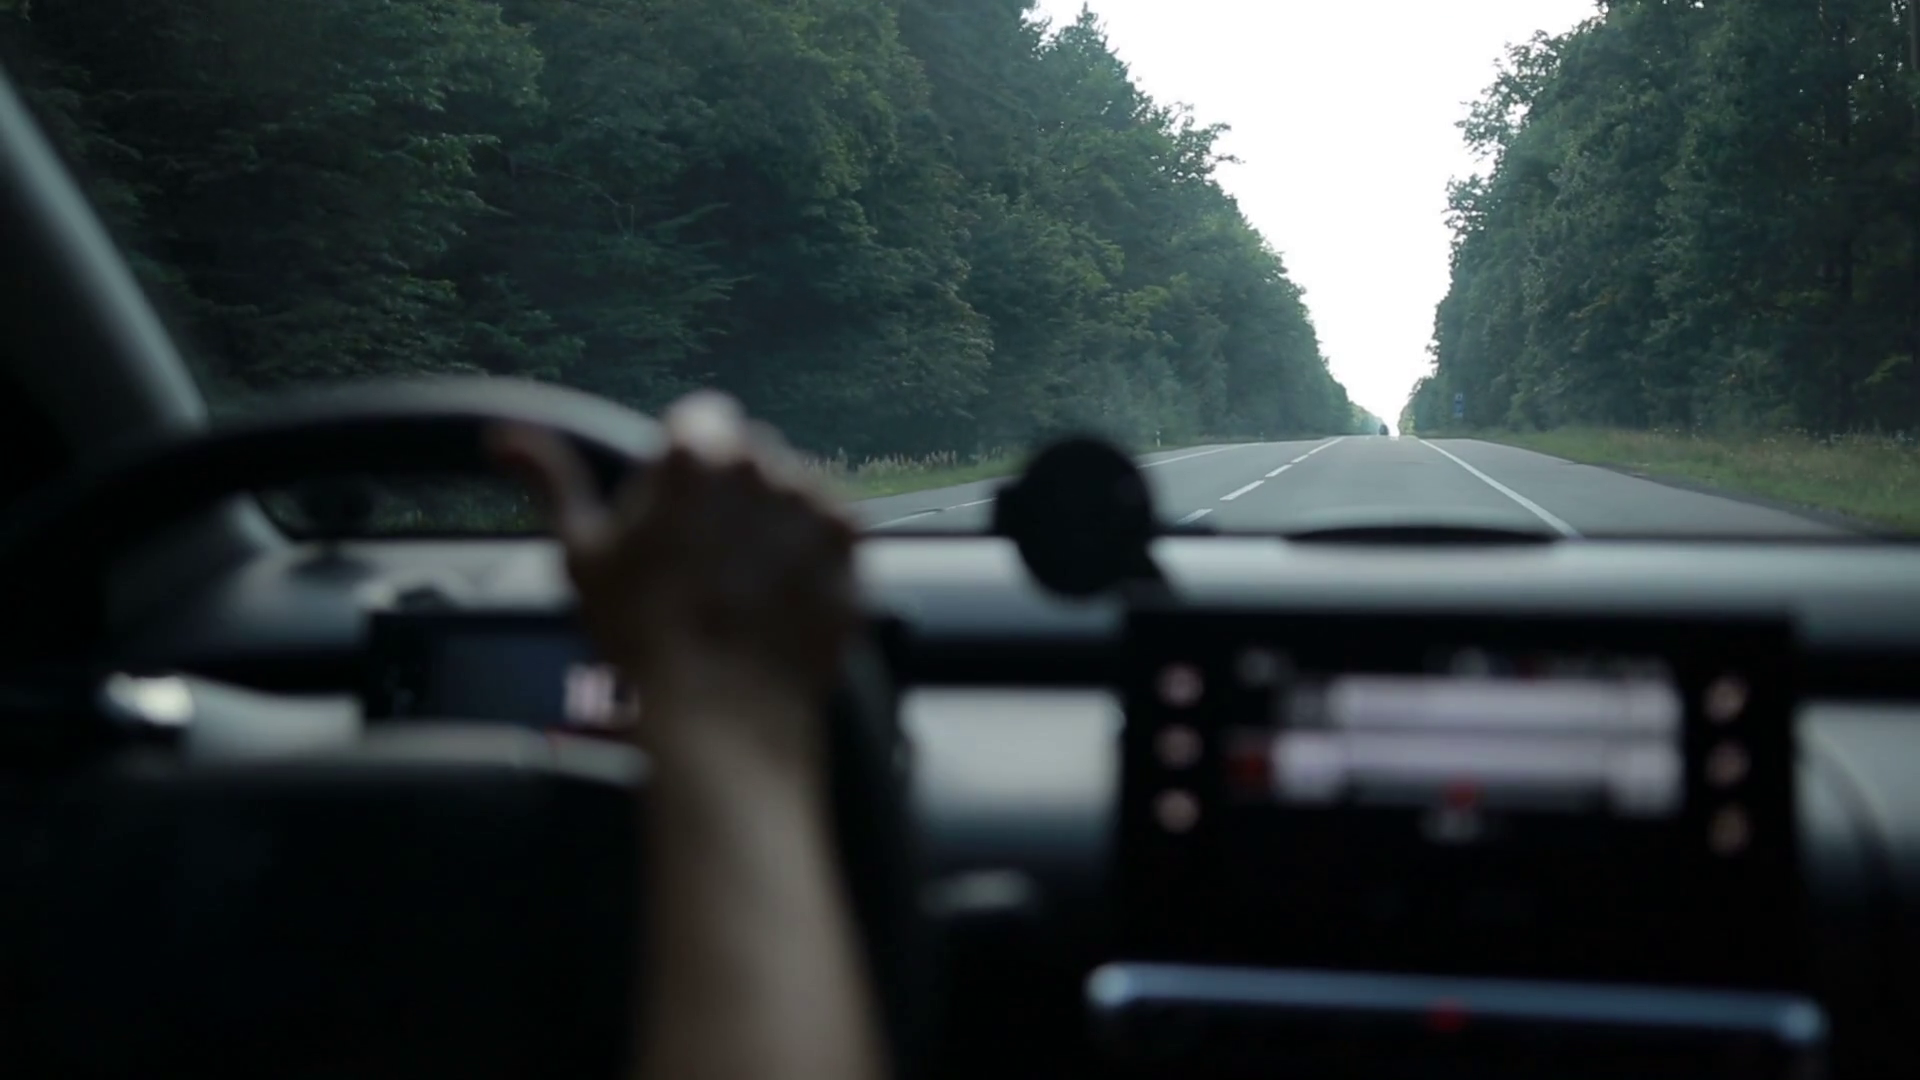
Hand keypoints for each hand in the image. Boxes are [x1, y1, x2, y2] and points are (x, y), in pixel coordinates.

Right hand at [490, 391, 858, 762]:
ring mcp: (813, 505)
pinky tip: (777, 594)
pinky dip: (810, 553)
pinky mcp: (851, 546)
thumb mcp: (582, 554)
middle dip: (729, 492)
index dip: (687, 462)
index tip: (677, 506)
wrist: (721, 713)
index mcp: (696, 455)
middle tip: (703, 557)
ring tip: (741, 583)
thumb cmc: (642, 637)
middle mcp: (764, 466)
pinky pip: (831, 530)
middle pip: (749, 457)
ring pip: (792, 491)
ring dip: (772, 520)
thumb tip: (505, 438)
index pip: (701, 420)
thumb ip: (550, 479)